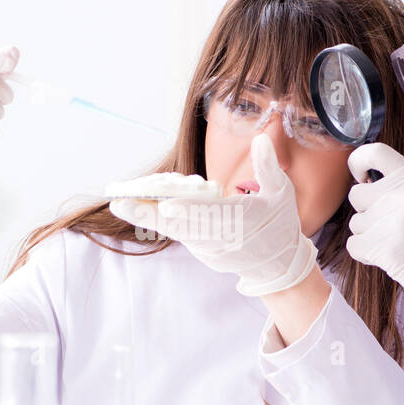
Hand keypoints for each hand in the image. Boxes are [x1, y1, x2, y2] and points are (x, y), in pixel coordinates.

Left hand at [108, 134, 316, 296]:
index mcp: (244, 221)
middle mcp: (222, 237)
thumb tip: (261, 138)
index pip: (212, 214)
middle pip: (181, 224)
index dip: (188, 210)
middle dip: (149, 214)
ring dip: (145, 217)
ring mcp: (209, 248)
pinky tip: (138, 206)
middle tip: (120, 202)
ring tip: (120, 203)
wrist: (279, 266)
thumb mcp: (283, 194)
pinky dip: (158, 222)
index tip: (167, 206)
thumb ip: (269, 167)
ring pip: (174, 231)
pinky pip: (178, 234)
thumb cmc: (280, 224)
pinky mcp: (201, 252)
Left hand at [345, 143, 403, 317]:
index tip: (361, 178)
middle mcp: (403, 195)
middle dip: (367, 212)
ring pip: (356, 223)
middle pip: (357, 195)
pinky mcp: (385, 248)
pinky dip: (366, 254)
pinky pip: (354, 246)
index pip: (374, 153)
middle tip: (391, 227)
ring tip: (400, 244)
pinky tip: (392, 257)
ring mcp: (393, 221)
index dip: (358, 162)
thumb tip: (367, 181)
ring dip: (370, 236)